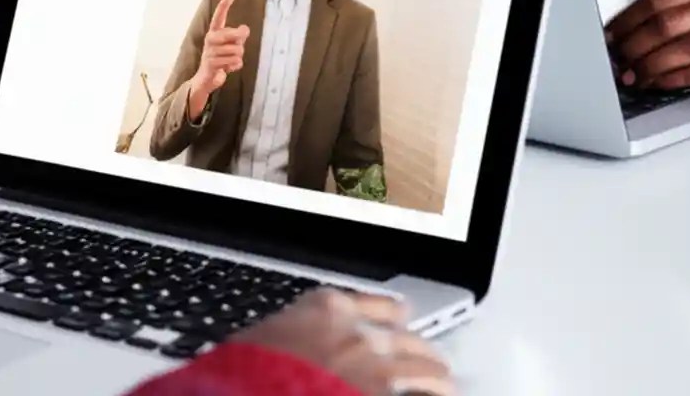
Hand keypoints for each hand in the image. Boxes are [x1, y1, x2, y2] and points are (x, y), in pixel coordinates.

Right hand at [187, 0, 249, 118]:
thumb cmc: (220, 60)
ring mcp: (210, 52)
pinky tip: (228, 68)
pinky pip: (235, 61)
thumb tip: (244, 29)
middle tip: (239, 46)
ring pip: (237, 50)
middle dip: (241, 39)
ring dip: (238, 57)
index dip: (224, 6)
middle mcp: (210, 39)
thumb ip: (238, 37)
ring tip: (230, 61)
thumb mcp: (230, 47)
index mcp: (214, 33)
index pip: (218, 17)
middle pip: (233, 34)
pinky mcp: (212, 64)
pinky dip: (235, 66)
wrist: (206, 80)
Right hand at [234, 288, 453, 395]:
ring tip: (441, 385)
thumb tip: (285, 341)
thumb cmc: (248, 372)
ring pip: (429, 368)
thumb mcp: (257, 341)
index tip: (401, 317)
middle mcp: (359, 332)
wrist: (252, 391)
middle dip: (418, 350)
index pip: (375, 303)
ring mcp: (379, 368)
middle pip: (408, 335)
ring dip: (435, 378)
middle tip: (426, 361)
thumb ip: (288, 334)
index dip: (392, 314)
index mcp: (325, 309)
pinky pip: (428, 395)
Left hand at [606, 0, 689, 88]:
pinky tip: (663, 83)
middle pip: (666, 25)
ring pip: (686, 48)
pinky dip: (682, 77)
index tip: (609, 35)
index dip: (627, 20)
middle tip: (617, 61)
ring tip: (634, 76)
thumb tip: (639, 20)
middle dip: (634, 46)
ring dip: (652, 65)